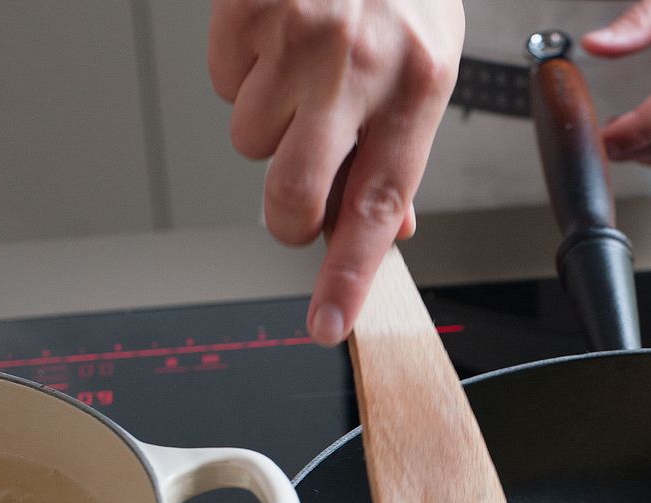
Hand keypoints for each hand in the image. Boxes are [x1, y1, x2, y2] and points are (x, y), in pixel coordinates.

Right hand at [209, 0, 463, 345]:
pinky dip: (242, 70)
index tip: (326, 324)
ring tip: (303, 68)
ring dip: (269, 121)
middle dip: (287, 212)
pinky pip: (221, 82)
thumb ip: (402, 151)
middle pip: (294, 197)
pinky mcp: (245, 9)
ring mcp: (297, 37)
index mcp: (417, 87)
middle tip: (298, 183)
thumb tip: (389, 228)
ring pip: (248, 141)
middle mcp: (358, 66)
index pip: (378, 208)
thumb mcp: (429, 65)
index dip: (347, 275)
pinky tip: (277, 38)